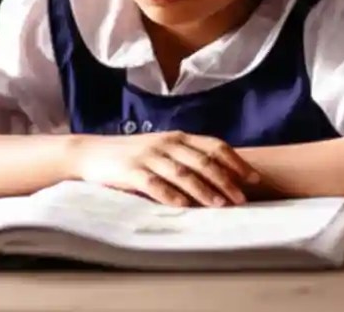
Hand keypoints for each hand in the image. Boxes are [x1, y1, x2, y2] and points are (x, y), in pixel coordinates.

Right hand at [69, 132, 259, 206]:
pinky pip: (153, 184)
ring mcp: (147, 156)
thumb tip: (222, 178)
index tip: (254, 179)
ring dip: (204, 190)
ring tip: (220, 205)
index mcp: (176, 137)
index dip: (235, 162)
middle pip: (202, 161)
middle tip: (242, 198)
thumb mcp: (160, 150)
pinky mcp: (129, 171)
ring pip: (182, 173)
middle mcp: (165, 143)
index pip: (213, 146)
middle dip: (225, 180)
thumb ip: (186, 158)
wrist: (89, 153)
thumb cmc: (130, 155)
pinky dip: (170, 195)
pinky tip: (183, 206)